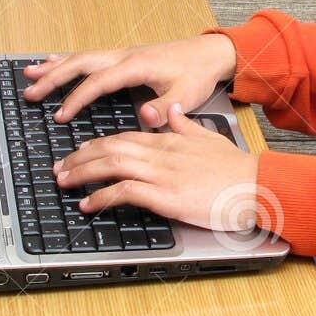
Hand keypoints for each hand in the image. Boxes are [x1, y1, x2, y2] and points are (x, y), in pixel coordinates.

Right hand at [22, 34, 236, 127]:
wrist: (209, 53)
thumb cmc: (198, 73)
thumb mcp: (186, 94)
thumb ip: (165, 107)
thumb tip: (145, 116)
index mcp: (137, 65)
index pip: (99, 81)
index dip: (78, 98)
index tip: (61, 114)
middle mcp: (125, 55)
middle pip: (81, 63)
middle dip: (54, 77)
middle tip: (30, 91)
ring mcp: (122, 53)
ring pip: (82, 57)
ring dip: (55, 66)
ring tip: (30, 73)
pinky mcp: (124, 56)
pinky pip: (90, 56)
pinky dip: (68, 59)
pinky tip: (53, 62)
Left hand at [53, 103, 264, 232]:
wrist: (256, 185)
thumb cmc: (237, 169)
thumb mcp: (209, 138)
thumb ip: (185, 125)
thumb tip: (169, 111)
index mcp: (169, 140)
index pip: (124, 136)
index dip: (97, 144)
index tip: (80, 152)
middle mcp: (161, 153)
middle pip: (109, 148)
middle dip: (79, 157)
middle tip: (59, 168)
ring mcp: (162, 173)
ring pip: (110, 165)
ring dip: (82, 173)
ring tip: (63, 182)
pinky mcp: (165, 194)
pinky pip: (124, 192)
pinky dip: (101, 197)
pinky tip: (87, 204)